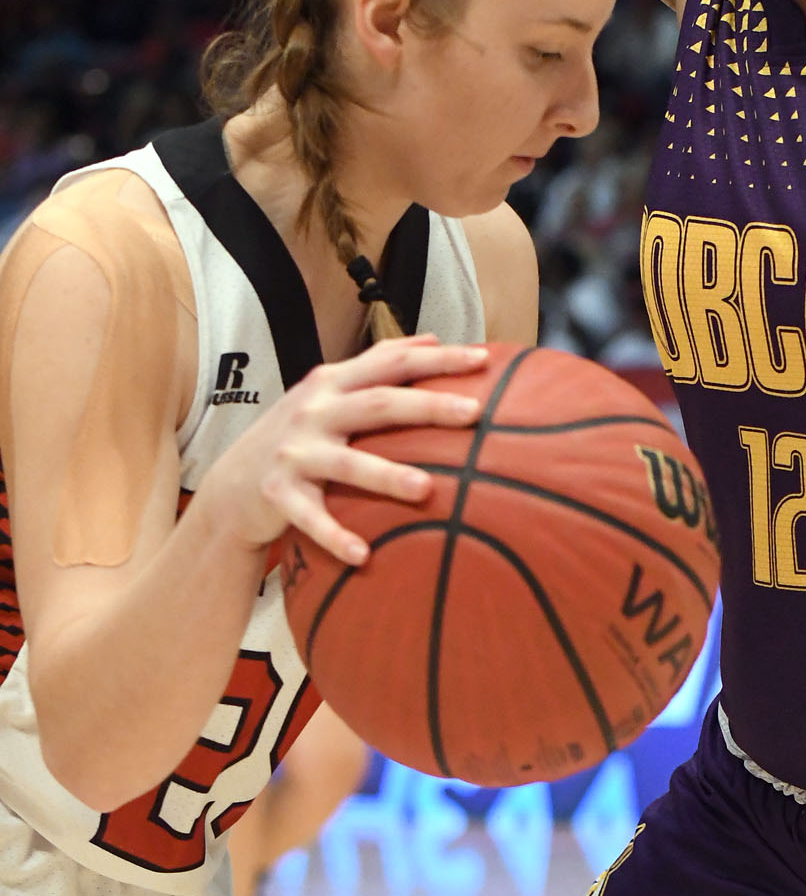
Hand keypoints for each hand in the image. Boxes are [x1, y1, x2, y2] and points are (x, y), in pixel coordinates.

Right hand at [197, 335, 488, 565]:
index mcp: (333, 383)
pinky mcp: (278, 494)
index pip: (391, 362)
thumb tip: (433, 340)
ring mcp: (295, 452)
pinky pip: (311, 517)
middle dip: (427, 406)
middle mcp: (314, 411)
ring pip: (346, 463)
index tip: (483, 360)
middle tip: (473, 413)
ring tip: (426, 489)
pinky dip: (336, 536)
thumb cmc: (299, 435)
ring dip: (386, 476)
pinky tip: (364, 555)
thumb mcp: (330, 392)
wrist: (231, 484)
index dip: (438, 359)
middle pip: (378, 404)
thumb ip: (377, 365)